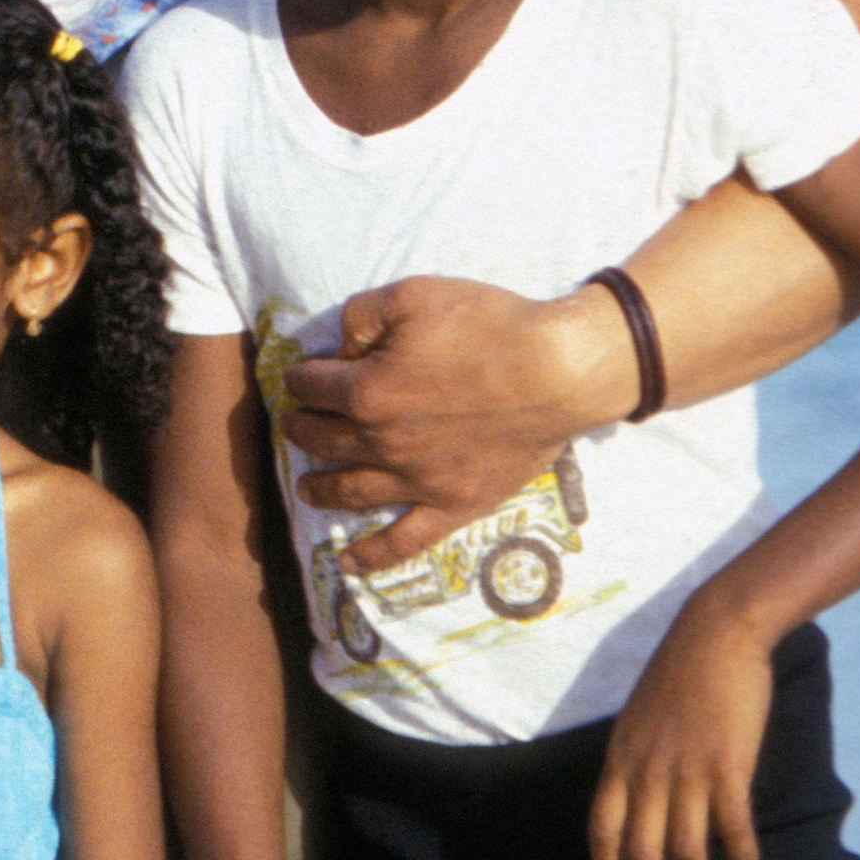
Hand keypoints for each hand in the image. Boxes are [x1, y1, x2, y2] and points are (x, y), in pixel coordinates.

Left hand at [281, 274, 618, 571]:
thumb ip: (361, 316)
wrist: (560, 370)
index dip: (302, 376)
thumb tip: (341, 348)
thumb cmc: (489, 325)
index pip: (311, 386)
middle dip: (302, 428)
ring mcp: (418, 480)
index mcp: (366, 392)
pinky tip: (349, 564)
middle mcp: (383, 442)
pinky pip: (405, 540)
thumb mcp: (412, 295)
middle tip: (299, 423)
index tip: (305, 374)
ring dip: (321, 488)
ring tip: (307, 487)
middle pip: (322, 439)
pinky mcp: (456, 504)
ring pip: (350, 491)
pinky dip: (373, 556)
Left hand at [589, 605, 771, 859]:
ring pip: (685, 846)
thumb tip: (637, 796)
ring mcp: (687, 770)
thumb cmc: (678, 677)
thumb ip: (635, 760)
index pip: (601, 828)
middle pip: (641, 847)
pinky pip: (732, 823)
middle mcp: (647, 772)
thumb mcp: (637, 721)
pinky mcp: (728, 765)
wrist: (712, 636)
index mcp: (620, 761)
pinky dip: (739, 852)